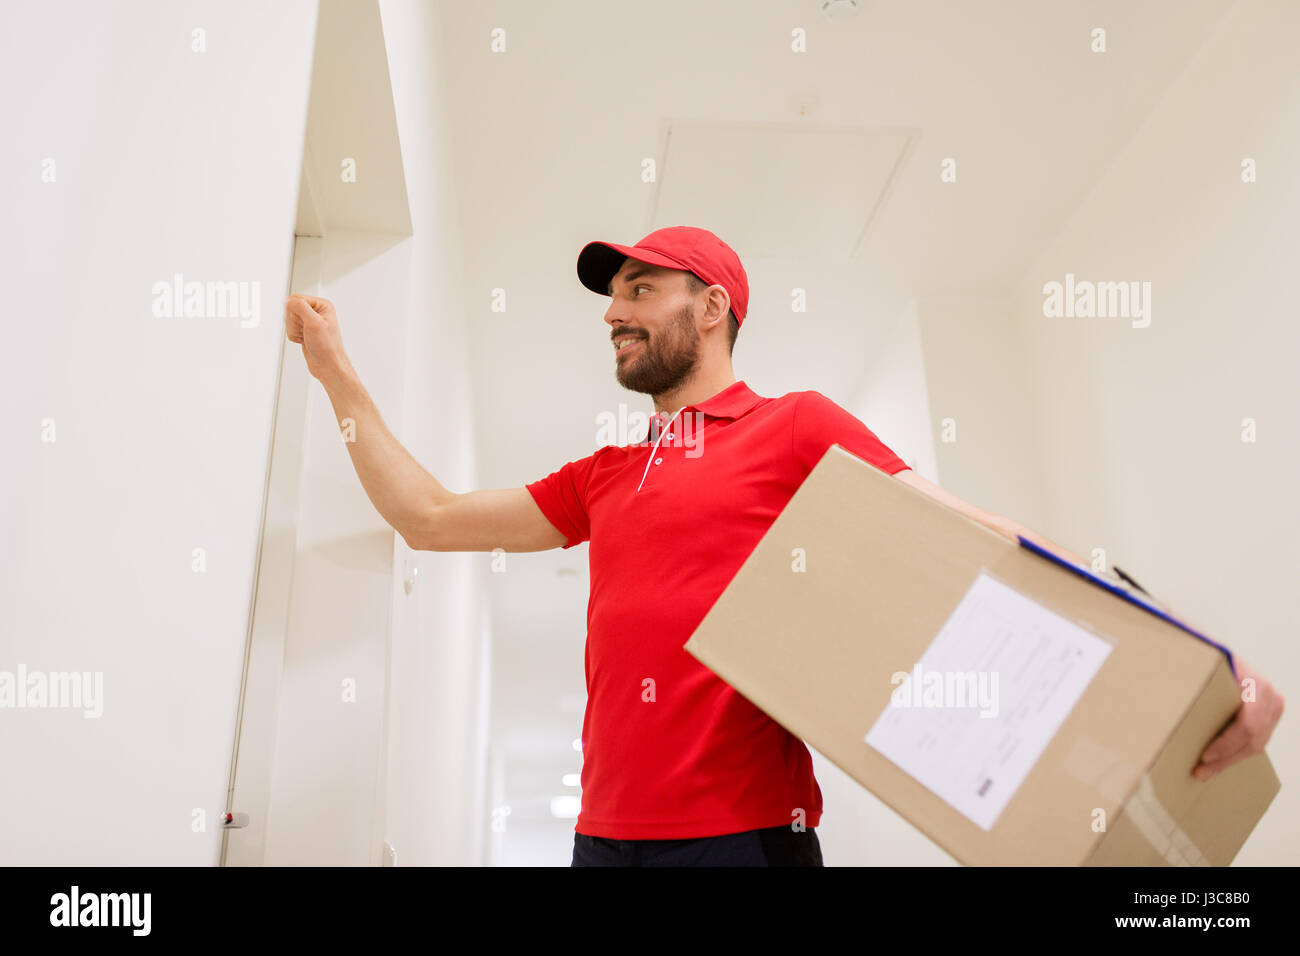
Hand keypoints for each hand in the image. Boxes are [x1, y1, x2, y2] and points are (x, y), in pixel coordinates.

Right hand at [284, 294, 350, 382]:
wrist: (327, 365)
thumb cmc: (328, 347)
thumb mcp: (315, 323)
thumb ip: (301, 308)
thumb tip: (289, 300)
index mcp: (322, 305)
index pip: (296, 298)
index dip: (295, 312)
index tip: (303, 321)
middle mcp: (316, 311)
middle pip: (291, 309)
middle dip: (295, 323)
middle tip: (306, 331)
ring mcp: (309, 321)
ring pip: (289, 320)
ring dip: (294, 330)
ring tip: (306, 336)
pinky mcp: (304, 330)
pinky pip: (290, 329)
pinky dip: (294, 336)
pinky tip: (304, 340)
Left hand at [1193, 656, 1283, 780]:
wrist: (1220, 652)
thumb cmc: (1205, 654)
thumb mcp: (1199, 656)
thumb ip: (1186, 661)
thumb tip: (1164, 666)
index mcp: (1254, 683)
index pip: (1248, 724)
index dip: (1227, 744)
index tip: (1204, 755)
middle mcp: (1269, 695)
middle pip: (1253, 739)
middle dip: (1225, 759)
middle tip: (1200, 772)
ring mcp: (1272, 707)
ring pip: (1256, 745)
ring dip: (1229, 761)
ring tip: (1203, 772)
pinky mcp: (1268, 717)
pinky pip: (1255, 742)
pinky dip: (1234, 754)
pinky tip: (1215, 763)